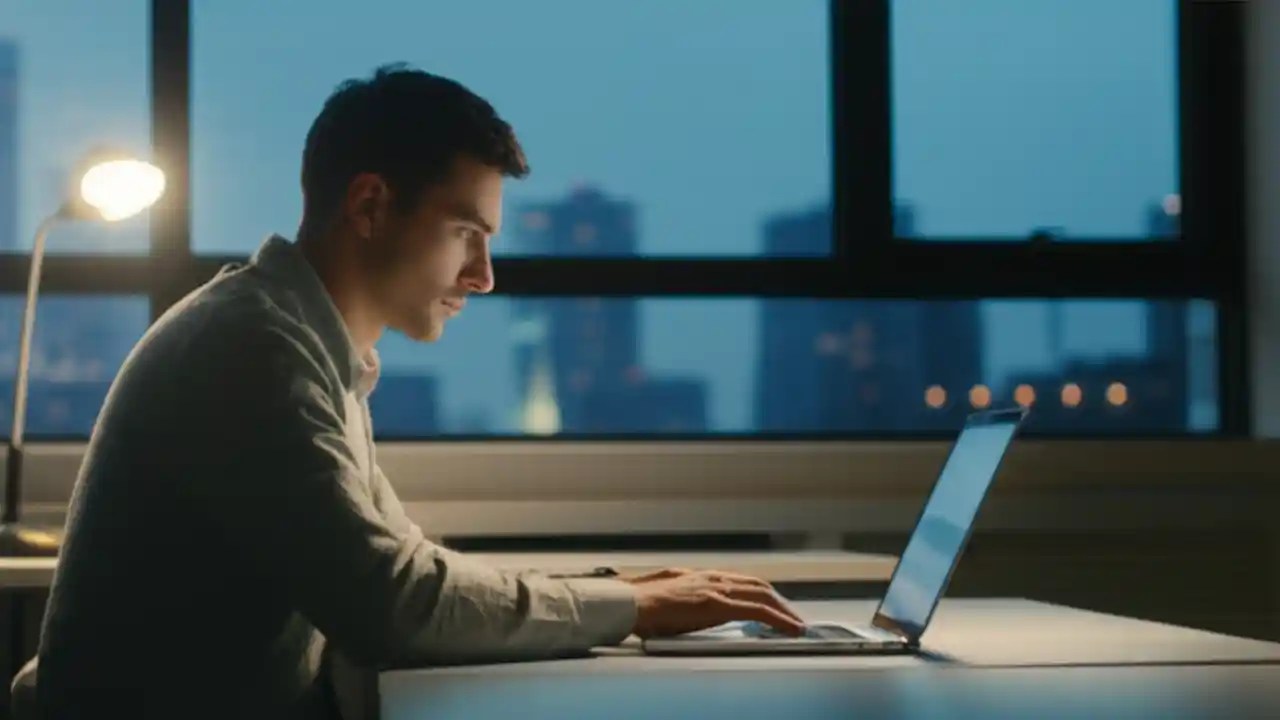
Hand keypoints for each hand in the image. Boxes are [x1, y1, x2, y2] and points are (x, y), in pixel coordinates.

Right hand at [625, 569, 805, 638]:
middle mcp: (713, 577)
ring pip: (763, 595)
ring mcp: (717, 589)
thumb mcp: (668, 591)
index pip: (742, 581)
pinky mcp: (717, 605)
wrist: (629, 604)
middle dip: (778, 601)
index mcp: (701, 576)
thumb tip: (692, 602)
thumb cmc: (641, 602)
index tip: (773, 604)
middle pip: (758, 586)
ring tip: (796, 624)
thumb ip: (685, 594)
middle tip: (791, 617)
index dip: (761, 593)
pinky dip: (778, 619)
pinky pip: (757, 611)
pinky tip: (790, 628)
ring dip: (783, 610)